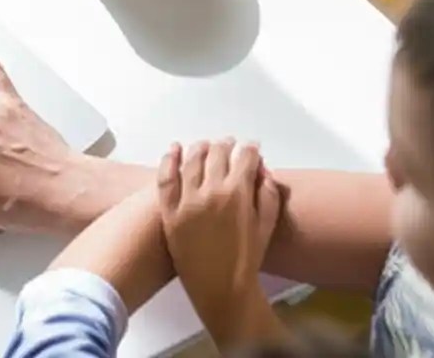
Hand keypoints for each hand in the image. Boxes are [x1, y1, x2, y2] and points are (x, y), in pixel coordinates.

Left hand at [158, 140, 284, 350]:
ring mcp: (187, 199)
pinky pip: (166, 177)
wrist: (221, 288)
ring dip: (200, 147)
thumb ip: (268, 193)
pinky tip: (174, 149)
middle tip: (228, 146)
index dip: (250, 148)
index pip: (245, 157)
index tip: (251, 147)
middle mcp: (212, 191)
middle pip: (217, 153)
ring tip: (204, 146)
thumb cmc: (246, 259)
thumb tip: (262, 169)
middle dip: (226, 145)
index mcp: (239, 193)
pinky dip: (170, 159)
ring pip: (192, 159)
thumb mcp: (266, 224)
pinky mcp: (169, 211)